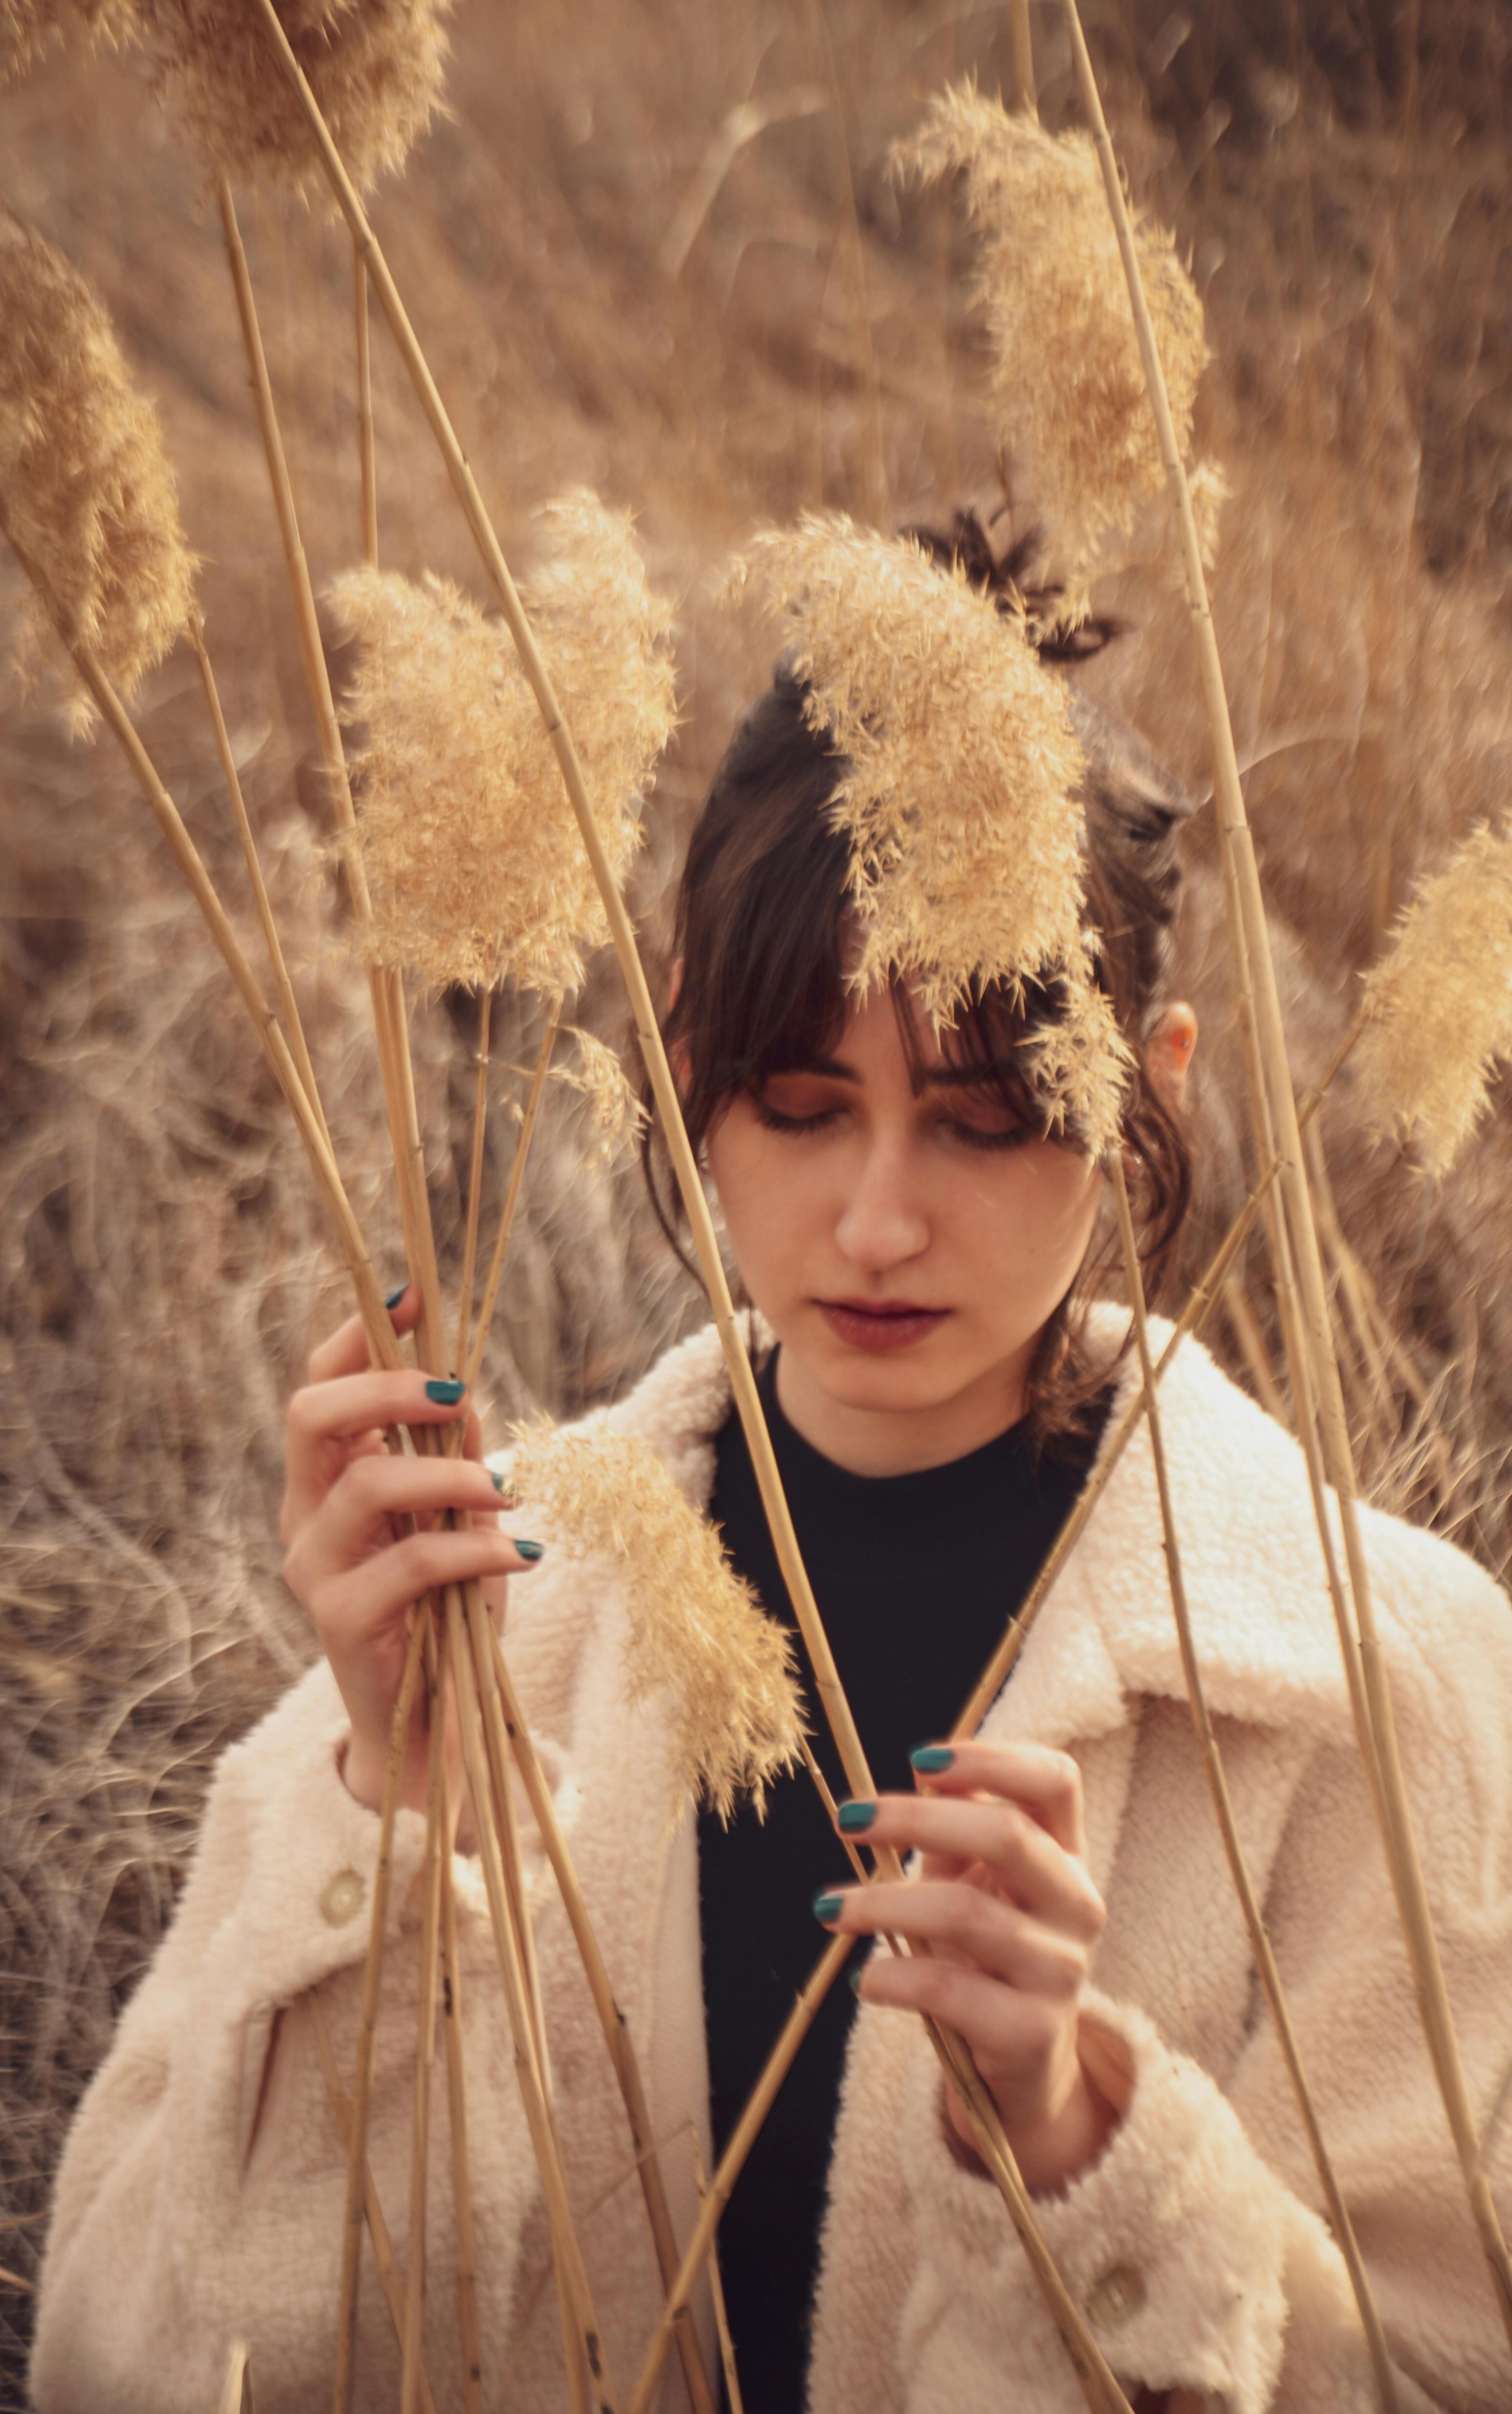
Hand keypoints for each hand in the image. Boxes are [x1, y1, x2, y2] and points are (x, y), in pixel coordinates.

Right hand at [280, 1290, 542, 1817]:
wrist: (436, 1720)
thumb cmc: (447, 1609)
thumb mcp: (460, 1519)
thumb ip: (456, 1458)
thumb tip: (466, 1396)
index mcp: (326, 1479)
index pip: (319, 1385)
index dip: (360, 1335)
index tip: (416, 1297)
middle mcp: (304, 1515)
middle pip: (313, 1415)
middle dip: (388, 1387)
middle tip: (457, 1391)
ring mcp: (314, 1568)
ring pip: (365, 1485)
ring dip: (449, 1474)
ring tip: (509, 1491)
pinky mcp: (340, 1621)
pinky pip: (408, 1564)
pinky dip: (475, 1551)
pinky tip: (523, 1555)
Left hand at [815, 1741, 1123, 2191]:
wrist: (1018, 2065)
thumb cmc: (983, 1953)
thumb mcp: (971, 1882)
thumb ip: (952, 1829)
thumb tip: (918, 1772)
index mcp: (1066, 1853)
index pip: (1056, 1781)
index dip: (992, 1759)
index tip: (918, 1760)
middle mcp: (1077, 1904)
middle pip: (1009, 1837)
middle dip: (917, 1820)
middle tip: (848, 1820)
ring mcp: (1061, 1970)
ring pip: (968, 1914)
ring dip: (883, 1904)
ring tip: (829, 1909)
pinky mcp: (1032, 2032)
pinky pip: (950, 1990)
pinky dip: (893, 1978)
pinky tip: (862, 1978)